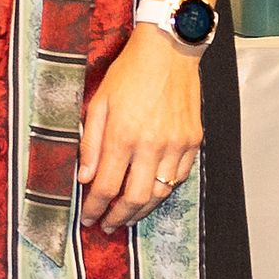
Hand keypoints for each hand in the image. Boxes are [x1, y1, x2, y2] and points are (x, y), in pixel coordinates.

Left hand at [78, 24, 205, 232]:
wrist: (169, 52)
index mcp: (123, 136)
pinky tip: (150, 195)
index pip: (106, 187)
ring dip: (141, 211)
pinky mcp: (194, 141)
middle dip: (118, 218)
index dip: (95, 208)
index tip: (88, 218)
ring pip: (160, 193)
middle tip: (107, 226)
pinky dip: (163, 191)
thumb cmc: (128, 74)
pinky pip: (178, 177)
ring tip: (126, 218)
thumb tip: (84, 178)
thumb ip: (90, 143)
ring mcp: (177, 145)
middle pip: (135, 198)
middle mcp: (152, 145)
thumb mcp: (97, 103)